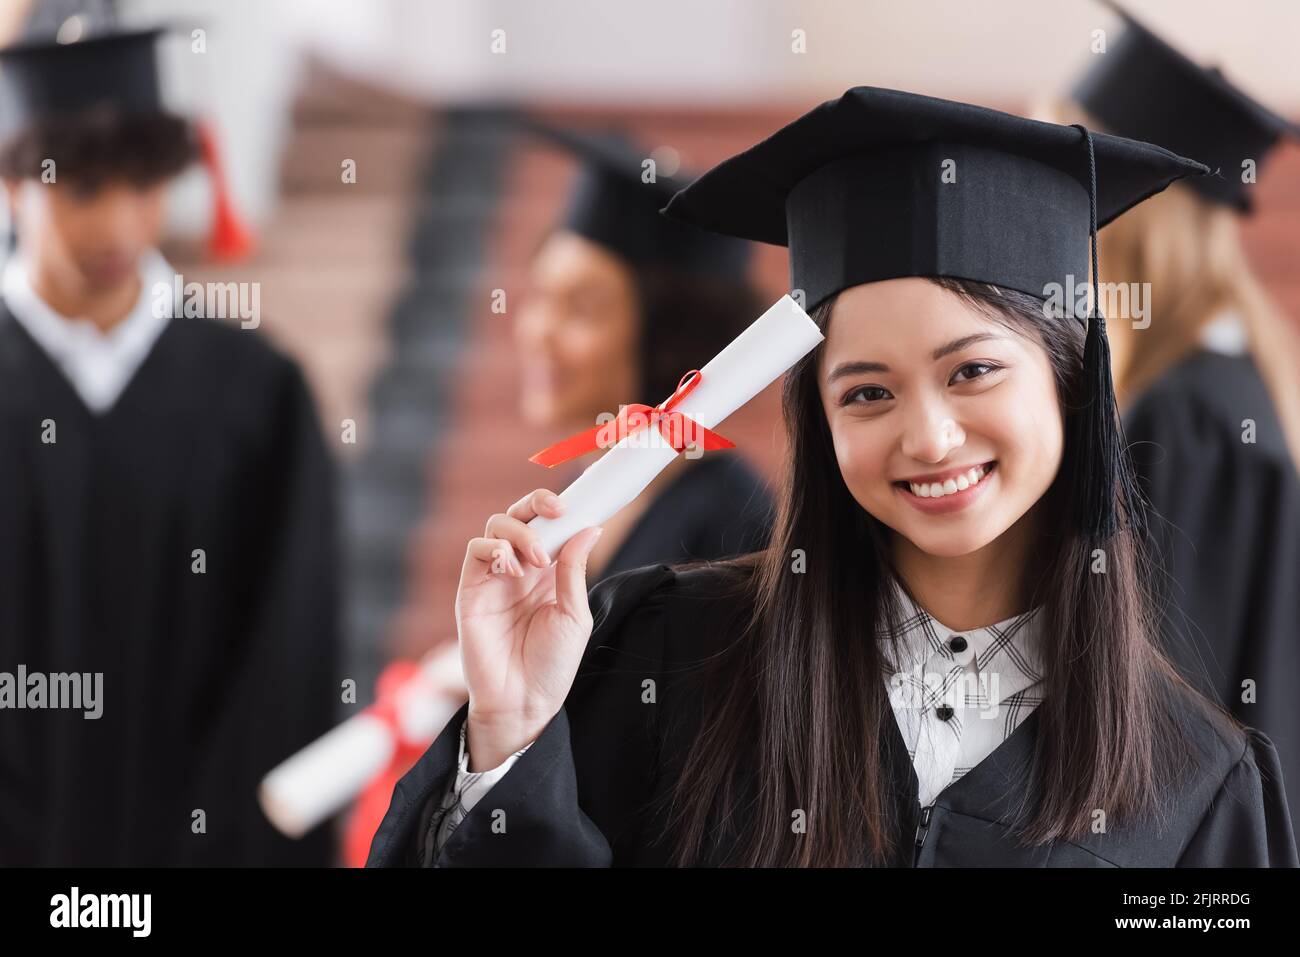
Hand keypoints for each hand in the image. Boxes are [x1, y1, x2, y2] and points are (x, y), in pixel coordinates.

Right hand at [456, 488, 602, 770]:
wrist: (523, 702)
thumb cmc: (552, 664)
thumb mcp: (574, 614)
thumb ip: (574, 570)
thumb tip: (589, 527)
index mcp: (548, 571)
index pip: (549, 525)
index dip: (560, 506)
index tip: (578, 500)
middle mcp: (519, 568)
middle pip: (519, 515)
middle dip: (536, 504)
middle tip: (556, 511)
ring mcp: (493, 578)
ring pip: (496, 525)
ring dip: (519, 532)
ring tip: (537, 561)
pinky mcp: (471, 591)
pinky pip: (475, 552)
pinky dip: (494, 549)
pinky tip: (512, 568)